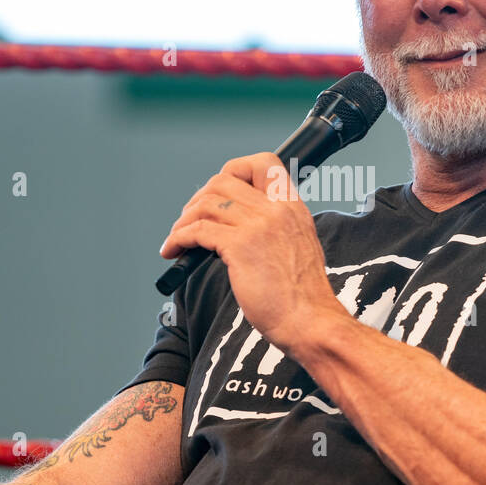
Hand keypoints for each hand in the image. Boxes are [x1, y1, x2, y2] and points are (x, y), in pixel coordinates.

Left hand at [159, 152, 346, 350]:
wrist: (311, 321)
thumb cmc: (302, 295)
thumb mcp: (298, 246)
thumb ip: (275, 227)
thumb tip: (238, 223)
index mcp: (293, 206)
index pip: (263, 163)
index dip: (233, 171)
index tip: (218, 192)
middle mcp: (277, 209)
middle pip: (225, 179)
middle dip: (199, 198)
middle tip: (189, 219)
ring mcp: (259, 226)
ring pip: (207, 203)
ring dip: (184, 220)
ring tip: (178, 239)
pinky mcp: (241, 247)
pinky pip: (198, 230)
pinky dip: (179, 238)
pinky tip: (175, 251)